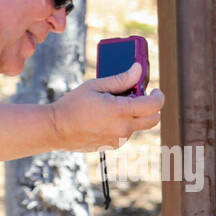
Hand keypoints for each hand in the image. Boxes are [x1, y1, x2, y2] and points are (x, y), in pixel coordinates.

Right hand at [50, 64, 164, 151]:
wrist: (57, 129)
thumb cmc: (73, 105)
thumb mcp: (95, 86)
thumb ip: (120, 79)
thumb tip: (138, 70)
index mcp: (121, 111)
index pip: (154, 105)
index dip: (158, 96)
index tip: (155, 90)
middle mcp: (124, 128)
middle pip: (154, 119)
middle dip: (152, 107)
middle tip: (141, 96)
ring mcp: (120, 139)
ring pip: (140, 126)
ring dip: (135, 115)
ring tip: (115, 105)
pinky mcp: (115, 145)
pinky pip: (128, 133)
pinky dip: (124, 124)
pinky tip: (107, 117)